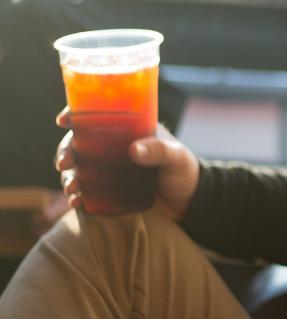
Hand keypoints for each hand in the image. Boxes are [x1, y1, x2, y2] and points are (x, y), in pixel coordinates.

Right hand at [55, 108, 200, 219]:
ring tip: (71, 188)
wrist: (191, 201)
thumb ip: (159, 151)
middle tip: (64, 162)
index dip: (78, 115)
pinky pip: (87, 191)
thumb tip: (134, 149)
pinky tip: (77, 203)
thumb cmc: (186, 171)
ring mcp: (110, 169)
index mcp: (129, 130)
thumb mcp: (176, 157)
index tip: (63, 120)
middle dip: (66, 151)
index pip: (99, 116)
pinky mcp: (110, 190)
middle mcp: (115, 147)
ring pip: (79, 168)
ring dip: (69, 176)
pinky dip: (78, 196)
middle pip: (80, 143)